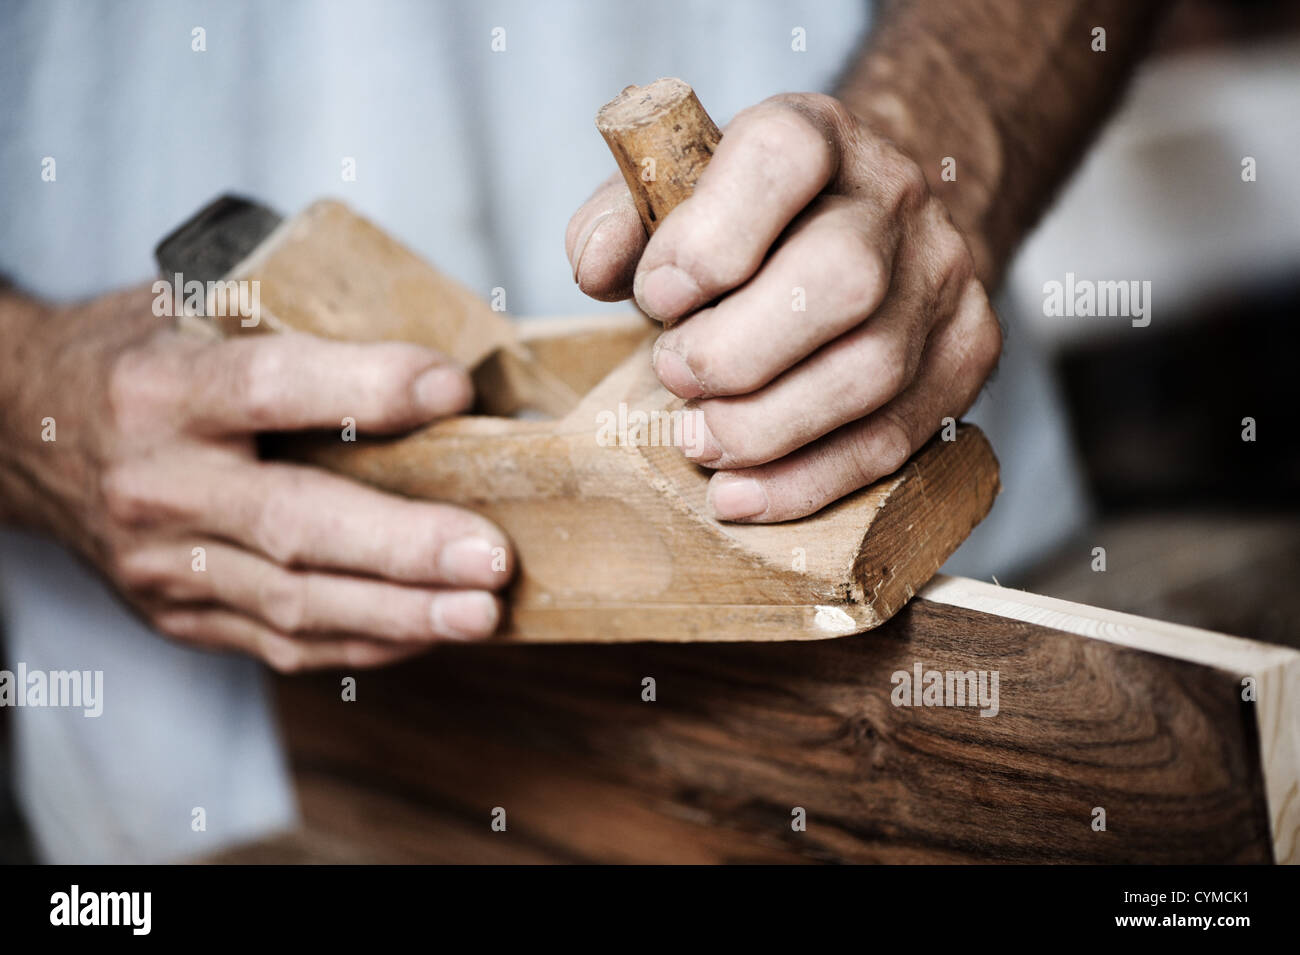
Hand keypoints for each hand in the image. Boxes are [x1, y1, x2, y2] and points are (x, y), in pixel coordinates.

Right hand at [1, 285, 512, 670]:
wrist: (18, 431)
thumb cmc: (136, 357)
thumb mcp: (192, 309)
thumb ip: (292, 329)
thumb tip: (431, 357)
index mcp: (161, 389)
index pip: (269, 387)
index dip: (366, 387)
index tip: (452, 389)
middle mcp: (158, 483)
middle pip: (293, 524)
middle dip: (403, 547)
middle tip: (491, 559)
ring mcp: (162, 563)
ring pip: (294, 603)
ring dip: (398, 613)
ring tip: (480, 612)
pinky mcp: (174, 613)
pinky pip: (279, 643)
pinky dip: (361, 643)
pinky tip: (426, 631)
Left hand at [567, 93, 1001, 521]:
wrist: (870, 226)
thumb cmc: (751, 225)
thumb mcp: (678, 198)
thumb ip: (622, 219)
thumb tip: (597, 265)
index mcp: (819, 137)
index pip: (784, 155)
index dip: (710, 236)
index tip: (657, 294)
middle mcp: (896, 199)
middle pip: (843, 276)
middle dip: (739, 351)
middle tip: (674, 376)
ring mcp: (943, 279)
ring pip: (873, 369)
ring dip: (767, 427)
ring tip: (699, 441)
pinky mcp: (966, 354)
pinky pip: (895, 438)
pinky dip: (808, 481)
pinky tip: (743, 495)